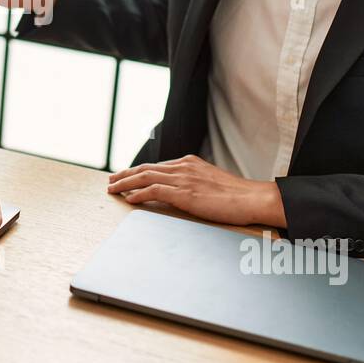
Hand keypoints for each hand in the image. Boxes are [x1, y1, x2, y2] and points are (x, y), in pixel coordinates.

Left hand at [107, 155, 285, 227]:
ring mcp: (183, 178)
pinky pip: (154, 191)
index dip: (138, 171)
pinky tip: (130, 199)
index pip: (157, 166)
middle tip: (111, 180)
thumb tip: (182, 191)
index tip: (127, 176)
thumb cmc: (236, 196)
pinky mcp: (184, 193)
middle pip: (146, 168)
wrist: (252, 198)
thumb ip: (194, 182)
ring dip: (126, 183)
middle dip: (125, 174)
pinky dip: (139, 194)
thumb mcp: (212, 182)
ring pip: (145, 177)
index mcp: (190, 162)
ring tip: (113, 189)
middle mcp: (183, 167)